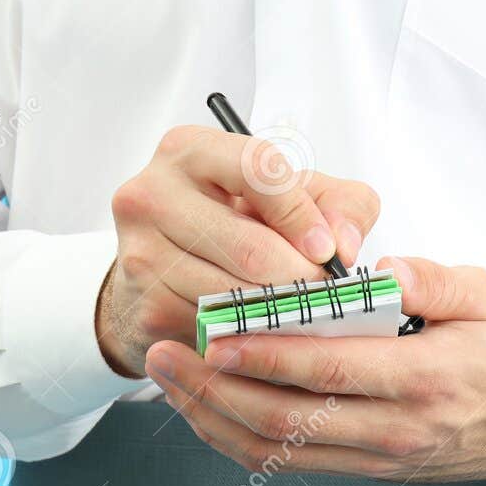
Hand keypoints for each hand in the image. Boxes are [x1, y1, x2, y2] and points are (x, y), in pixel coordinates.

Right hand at [96, 125, 380, 376]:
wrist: (172, 268)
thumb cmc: (243, 221)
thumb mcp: (300, 196)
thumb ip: (341, 206)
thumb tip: (344, 246)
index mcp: (191, 151)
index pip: (257, 170)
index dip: (303, 215)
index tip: (327, 250)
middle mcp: (152, 194)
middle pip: (251, 247)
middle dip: (302, 276)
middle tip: (325, 291)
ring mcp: (140, 252)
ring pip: (236, 294)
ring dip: (282, 310)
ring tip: (301, 308)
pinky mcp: (145, 306)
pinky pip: (218, 329)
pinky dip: (255, 334)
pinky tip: (267, 327)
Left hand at [142, 257, 485, 482]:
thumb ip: (434, 280)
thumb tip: (380, 270)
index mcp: (427, 378)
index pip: (328, 369)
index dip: (261, 352)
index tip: (211, 329)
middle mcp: (398, 429)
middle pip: (286, 418)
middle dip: (214, 386)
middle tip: (165, 352)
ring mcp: (381, 457)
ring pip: (278, 449)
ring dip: (214, 417)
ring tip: (170, 379)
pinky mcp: (369, 470)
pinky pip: (292, 462)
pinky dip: (239, 440)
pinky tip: (208, 409)